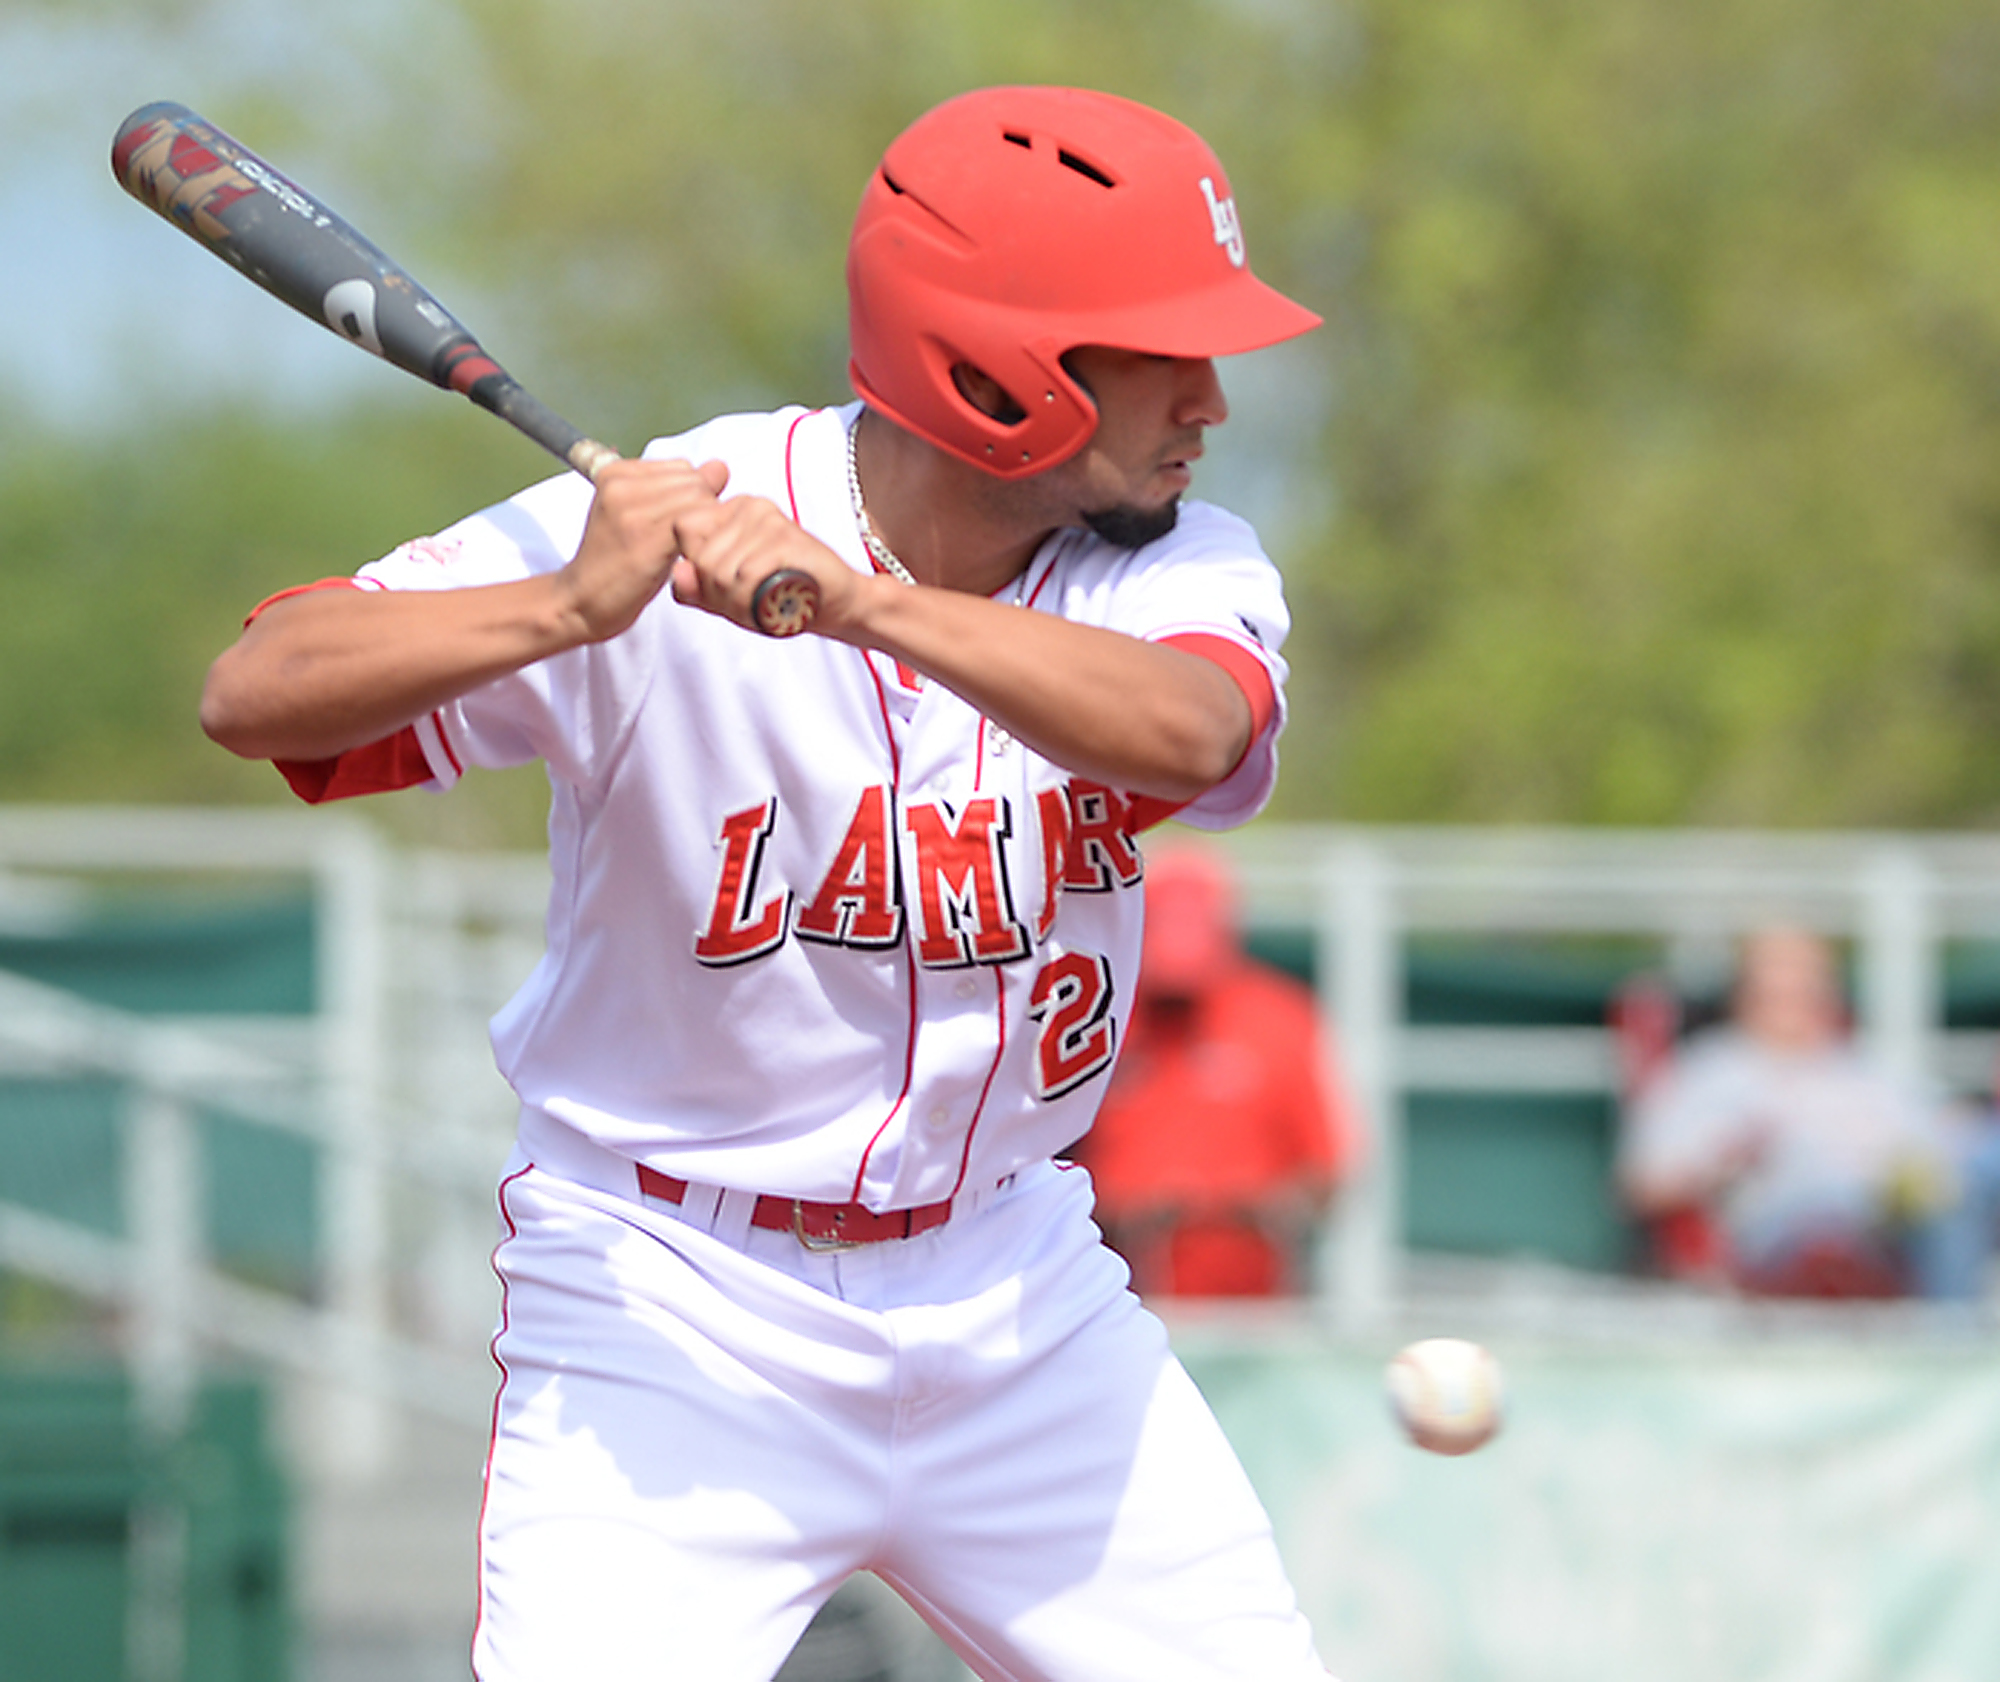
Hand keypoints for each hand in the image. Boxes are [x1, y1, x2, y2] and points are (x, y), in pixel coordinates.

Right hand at [559, 457, 730, 642]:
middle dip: (700, 510)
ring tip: (682, 549)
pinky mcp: (648, 536)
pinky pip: (697, 524)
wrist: (583, 600)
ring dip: (703, 528)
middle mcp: (621, 485)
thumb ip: (675, 489)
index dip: (692, 497)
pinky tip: (684, 559)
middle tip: (684, 541)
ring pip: (700, 500)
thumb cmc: (617, 561)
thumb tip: (720, 468)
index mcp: (616, 473)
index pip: (682, 467)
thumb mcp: (638, 514)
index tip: (675, 523)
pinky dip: (701, 543)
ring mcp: (633, 509)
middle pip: (694, 481)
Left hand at [669, 492, 863, 634]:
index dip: (697, 566)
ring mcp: (767, 519)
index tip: (727, 582)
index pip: (684, 530)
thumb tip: (678, 572)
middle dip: (718, 593)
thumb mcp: (730, 596)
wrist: (839, 602)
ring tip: (765, 599)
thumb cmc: (783, 597)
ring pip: (721, 571)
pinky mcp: (784, 537)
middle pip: (701, 557)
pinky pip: (746, 577)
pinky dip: (756, 599)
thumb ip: (697, 587)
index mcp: (732, 510)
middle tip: (751, 598)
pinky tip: (776, 598)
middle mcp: (748, 505)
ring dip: (739, 600)